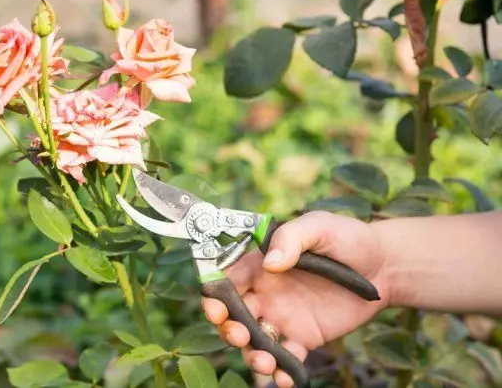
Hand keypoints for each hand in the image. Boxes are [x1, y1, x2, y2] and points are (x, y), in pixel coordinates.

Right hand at [201, 211, 391, 386]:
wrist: (385, 266)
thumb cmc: (348, 238)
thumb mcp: (319, 226)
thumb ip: (292, 238)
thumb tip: (270, 263)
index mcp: (260, 264)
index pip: (226, 280)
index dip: (215, 295)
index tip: (216, 309)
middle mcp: (265, 292)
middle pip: (233, 314)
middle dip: (228, 328)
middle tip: (239, 335)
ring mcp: (281, 316)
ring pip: (254, 340)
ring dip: (251, 354)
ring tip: (266, 363)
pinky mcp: (302, 336)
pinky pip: (285, 357)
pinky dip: (281, 371)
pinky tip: (285, 378)